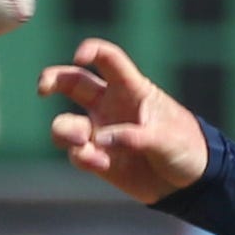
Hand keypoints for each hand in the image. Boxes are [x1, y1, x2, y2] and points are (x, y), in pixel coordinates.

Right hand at [37, 39, 207, 202]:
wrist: (191, 184)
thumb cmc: (185, 147)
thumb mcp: (166, 138)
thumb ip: (133, 137)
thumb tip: (99, 141)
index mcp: (131, 89)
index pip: (107, 59)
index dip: (91, 51)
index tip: (78, 56)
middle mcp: (110, 106)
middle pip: (72, 82)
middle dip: (51, 79)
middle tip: (42, 88)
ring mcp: (101, 132)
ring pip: (66, 123)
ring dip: (64, 130)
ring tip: (81, 141)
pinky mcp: (99, 158)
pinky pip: (78, 155)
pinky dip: (82, 157)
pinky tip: (98, 162)